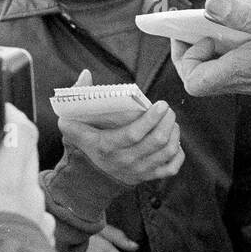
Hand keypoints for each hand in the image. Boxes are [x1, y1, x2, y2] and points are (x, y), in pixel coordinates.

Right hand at [0, 103, 52, 250]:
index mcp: (5, 177)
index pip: (23, 130)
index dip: (13, 115)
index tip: (1, 111)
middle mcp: (28, 192)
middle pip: (29, 155)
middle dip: (10, 147)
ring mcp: (38, 216)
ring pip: (32, 186)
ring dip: (15, 182)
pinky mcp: (40, 238)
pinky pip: (36, 215)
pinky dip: (21, 210)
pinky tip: (2, 220)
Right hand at [57, 100, 184, 187]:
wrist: (90, 176)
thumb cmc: (85, 142)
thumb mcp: (73, 122)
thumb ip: (77, 97)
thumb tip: (86, 74)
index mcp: (107, 146)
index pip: (133, 134)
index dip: (150, 119)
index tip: (161, 104)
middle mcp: (124, 161)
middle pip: (155, 141)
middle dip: (167, 122)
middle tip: (168, 110)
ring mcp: (138, 171)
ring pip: (166, 152)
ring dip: (174, 134)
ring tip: (171, 121)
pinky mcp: (148, 177)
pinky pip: (171, 168)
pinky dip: (178, 153)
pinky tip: (174, 140)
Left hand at [171, 0, 250, 97]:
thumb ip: (241, 14)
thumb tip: (210, 5)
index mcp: (238, 71)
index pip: (193, 80)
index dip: (185, 57)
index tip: (193, 34)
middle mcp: (242, 81)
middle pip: (202, 75)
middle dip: (196, 49)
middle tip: (202, 26)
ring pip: (219, 70)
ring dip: (215, 47)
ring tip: (222, 24)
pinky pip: (237, 66)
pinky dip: (232, 49)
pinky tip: (246, 30)